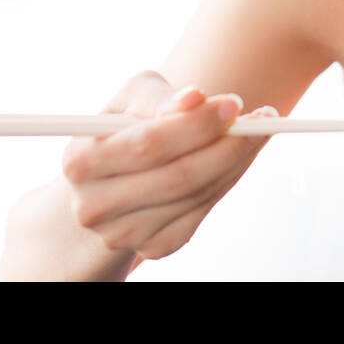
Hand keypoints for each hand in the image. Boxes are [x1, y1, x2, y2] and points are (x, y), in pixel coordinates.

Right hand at [61, 70, 276, 262]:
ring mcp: (123, 234)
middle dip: (227, 144)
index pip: (149, 144)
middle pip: (178, 177)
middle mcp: (94, 206)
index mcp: (80, 162)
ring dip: (236, 161)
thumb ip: (159, 96)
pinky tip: (237, 158)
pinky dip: (227, 182)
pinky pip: (201, 214)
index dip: (197, 124)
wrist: (109, 180)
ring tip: (257, 131)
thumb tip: (194, 98)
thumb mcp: (133, 98)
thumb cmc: (126, 125)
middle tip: (263, 118)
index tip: (235, 103)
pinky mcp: (153, 247)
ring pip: (196, 196)